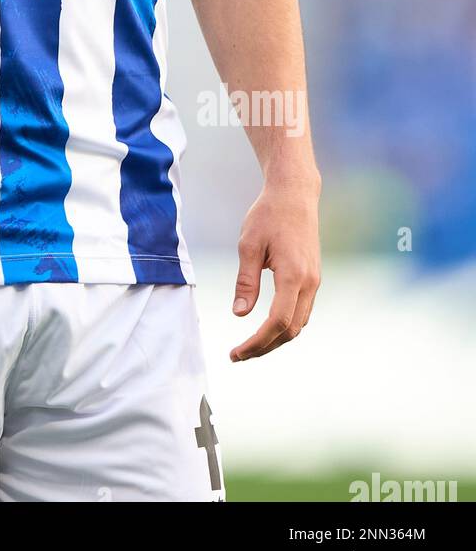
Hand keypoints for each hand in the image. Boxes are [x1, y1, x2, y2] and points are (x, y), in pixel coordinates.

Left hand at [230, 178, 320, 361]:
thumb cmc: (268, 215)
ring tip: (249, 347)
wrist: (294, 195)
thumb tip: (239, 313)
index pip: (278, 322)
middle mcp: (309, 283)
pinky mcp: (312, 277)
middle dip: (265, 347)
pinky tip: (267, 328)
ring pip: (299, 323)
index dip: (257, 342)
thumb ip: (246, 281)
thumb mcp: (249, 245)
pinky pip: (302, 311)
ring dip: (276, 339)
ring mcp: (314, 281)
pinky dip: (285, 325)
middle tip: (238, 355)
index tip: (237, 352)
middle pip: (291, 330)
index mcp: (294, 275)